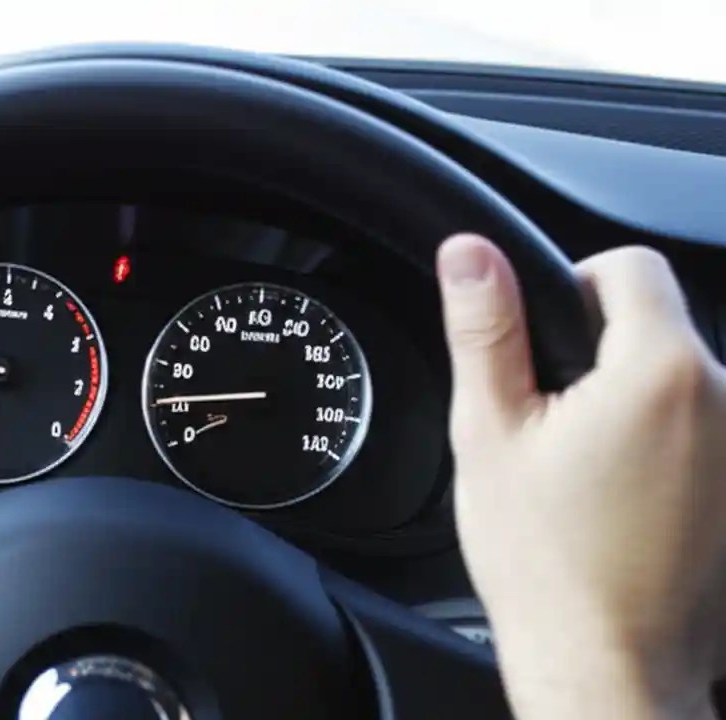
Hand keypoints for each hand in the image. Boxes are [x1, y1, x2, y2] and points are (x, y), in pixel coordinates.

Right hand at [438, 235, 725, 719]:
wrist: (605, 664)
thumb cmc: (547, 563)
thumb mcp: (491, 433)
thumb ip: (485, 329)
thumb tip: (470, 253)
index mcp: (661, 372)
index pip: (629, 265)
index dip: (572, 288)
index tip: (544, 349)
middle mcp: (725, 399)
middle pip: (658, 324)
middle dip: (599, 356)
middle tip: (550, 426)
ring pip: (676, 381)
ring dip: (629, 403)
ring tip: (584, 474)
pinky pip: (698, 432)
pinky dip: (659, 447)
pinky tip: (619, 501)